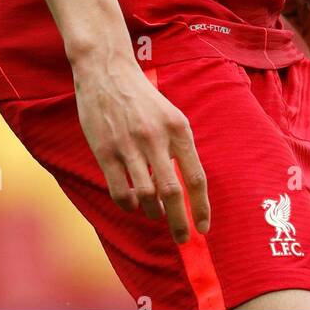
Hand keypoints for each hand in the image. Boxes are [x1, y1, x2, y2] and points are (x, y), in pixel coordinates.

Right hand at [71, 50, 210, 243]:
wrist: (107, 71)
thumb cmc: (142, 97)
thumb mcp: (170, 115)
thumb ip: (179, 147)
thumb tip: (187, 187)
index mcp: (178, 128)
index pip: (196, 176)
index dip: (201, 207)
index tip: (203, 227)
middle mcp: (156, 138)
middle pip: (173, 193)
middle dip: (180, 222)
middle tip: (182, 238)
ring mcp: (129, 145)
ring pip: (147, 196)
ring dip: (153, 213)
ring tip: (156, 214)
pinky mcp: (105, 151)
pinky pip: (120, 191)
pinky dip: (129, 205)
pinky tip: (133, 203)